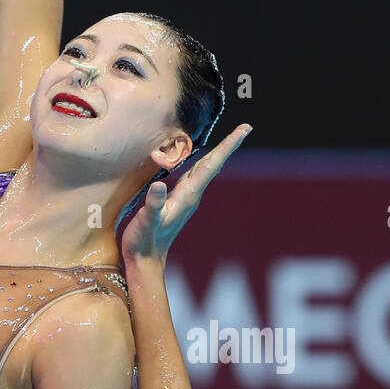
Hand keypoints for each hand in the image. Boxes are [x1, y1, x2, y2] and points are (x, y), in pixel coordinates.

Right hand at [121, 125, 251, 262]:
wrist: (146, 260)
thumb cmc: (143, 241)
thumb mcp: (146, 222)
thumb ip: (153, 204)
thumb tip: (159, 184)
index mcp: (187, 196)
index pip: (211, 166)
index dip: (227, 146)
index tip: (244, 130)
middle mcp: (191, 195)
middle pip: (213, 165)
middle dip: (228, 145)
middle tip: (245, 128)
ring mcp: (186, 198)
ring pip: (205, 170)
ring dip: (217, 153)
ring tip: (229, 139)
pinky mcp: (179, 201)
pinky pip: (194, 176)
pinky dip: (201, 163)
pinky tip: (199, 160)